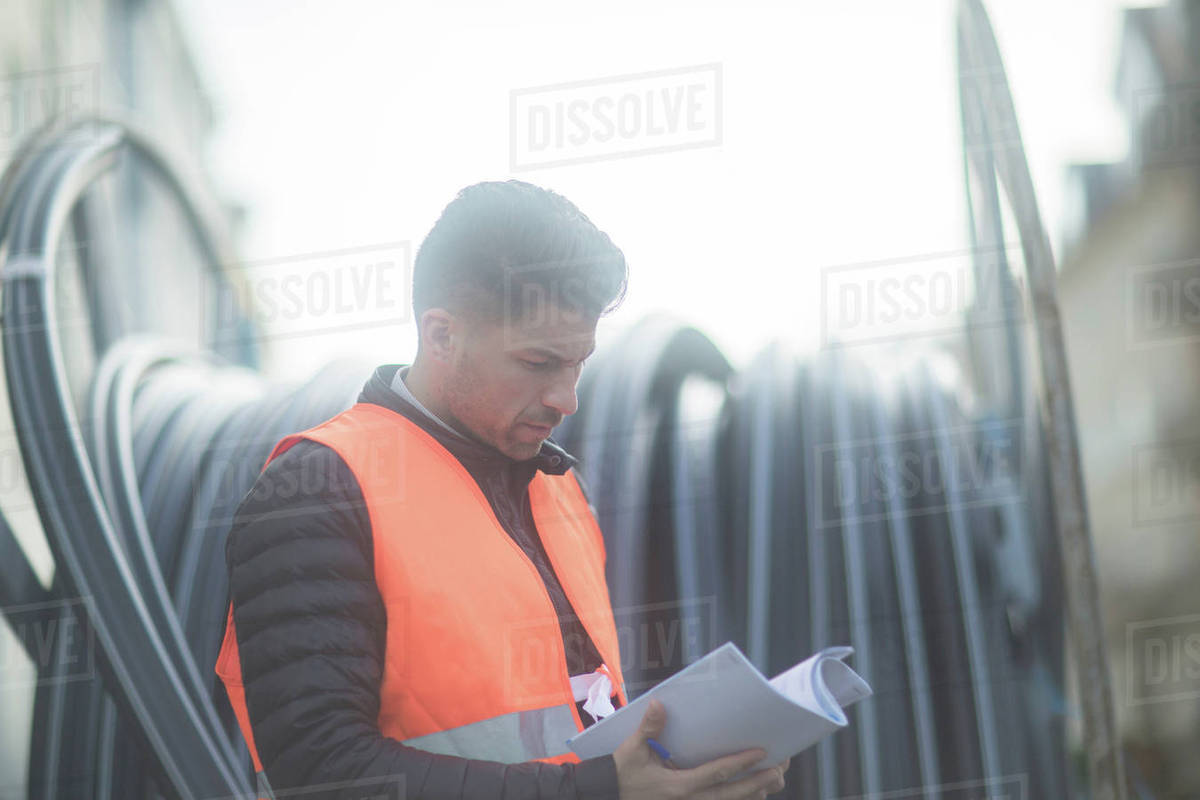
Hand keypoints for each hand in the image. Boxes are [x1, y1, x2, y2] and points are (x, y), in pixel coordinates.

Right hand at [613, 699, 789, 798]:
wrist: (609, 796)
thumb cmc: (622, 772)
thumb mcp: (631, 750)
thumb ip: (648, 729)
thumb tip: (660, 704)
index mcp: (677, 787)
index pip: (716, 775)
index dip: (739, 764)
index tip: (761, 752)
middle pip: (731, 795)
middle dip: (758, 782)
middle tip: (781, 768)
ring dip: (754, 794)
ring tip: (775, 779)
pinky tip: (754, 792)